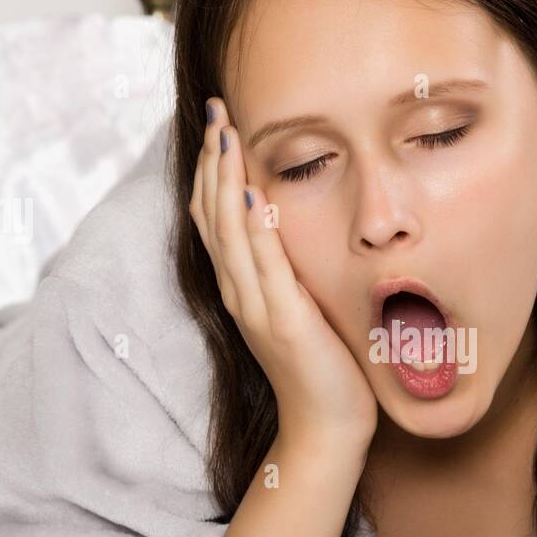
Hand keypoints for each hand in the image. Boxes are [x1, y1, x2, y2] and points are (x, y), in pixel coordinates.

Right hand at [189, 97, 378, 451]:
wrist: (325, 425)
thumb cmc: (321, 366)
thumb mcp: (300, 305)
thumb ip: (289, 269)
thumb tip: (293, 225)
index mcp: (241, 285)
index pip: (214, 215)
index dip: (210, 169)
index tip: (216, 124)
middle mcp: (239, 291)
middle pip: (211, 213)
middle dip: (211, 160)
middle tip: (213, 110)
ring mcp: (256, 305)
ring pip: (229, 231)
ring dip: (225, 180)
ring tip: (224, 135)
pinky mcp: (284, 320)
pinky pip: (265, 265)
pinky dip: (257, 228)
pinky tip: (255, 193)